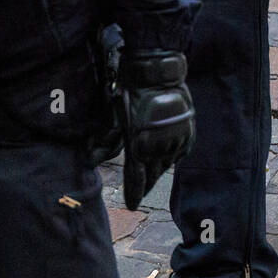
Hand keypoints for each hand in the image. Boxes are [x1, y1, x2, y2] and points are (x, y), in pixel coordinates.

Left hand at [118, 49, 194, 209]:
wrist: (157, 73)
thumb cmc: (132, 92)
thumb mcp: (116, 115)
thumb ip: (107, 139)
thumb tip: (90, 159)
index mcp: (140, 146)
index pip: (137, 179)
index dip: (134, 193)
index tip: (132, 204)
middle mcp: (160, 148)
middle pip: (153, 175)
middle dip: (146, 182)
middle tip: (142, 189)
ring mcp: (176, 142)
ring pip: (167, 164)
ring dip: (158, 168)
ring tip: (153, 172)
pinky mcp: (188, 134)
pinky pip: (179, 153)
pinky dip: (171, 156)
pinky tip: (166, 156)